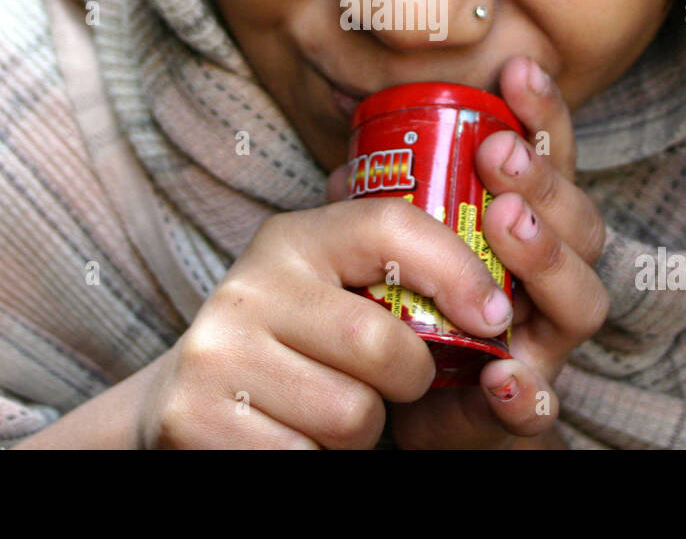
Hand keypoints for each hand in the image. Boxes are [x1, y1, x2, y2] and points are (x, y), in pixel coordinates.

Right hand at [135, 195, 514, 448]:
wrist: (181, 402)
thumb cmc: (289, 345)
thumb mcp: (328, 290)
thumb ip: (393, 271)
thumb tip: (504, 269)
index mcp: (292, 239)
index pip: (389, 226)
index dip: (456, 269)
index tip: (493, 314)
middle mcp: (249, 287)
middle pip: (381, 343)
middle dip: (408, 379)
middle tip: (392, 386)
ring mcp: (218, 354)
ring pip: (351, 413)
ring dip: (362, 429)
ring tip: (330, 410)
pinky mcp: (197, 420)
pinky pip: (305, 455)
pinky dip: (316, 458)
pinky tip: (293, 437)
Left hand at [327, 55, 609, 447]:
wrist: (416, 413)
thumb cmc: (415, 318)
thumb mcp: (401, 254)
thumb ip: (387, 213)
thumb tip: (346, 170)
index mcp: (532, 236)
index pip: (554, 168)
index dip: (544, 119)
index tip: (516, 71)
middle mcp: (554, 286)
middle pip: (582, 227)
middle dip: (544, 182)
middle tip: (497, 153)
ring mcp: (548, 347)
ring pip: (582, 302)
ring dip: (547, 257)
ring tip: (507, 223)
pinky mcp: (523, 411)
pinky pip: (539, 404)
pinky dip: (525, 393)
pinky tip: (503, 377)